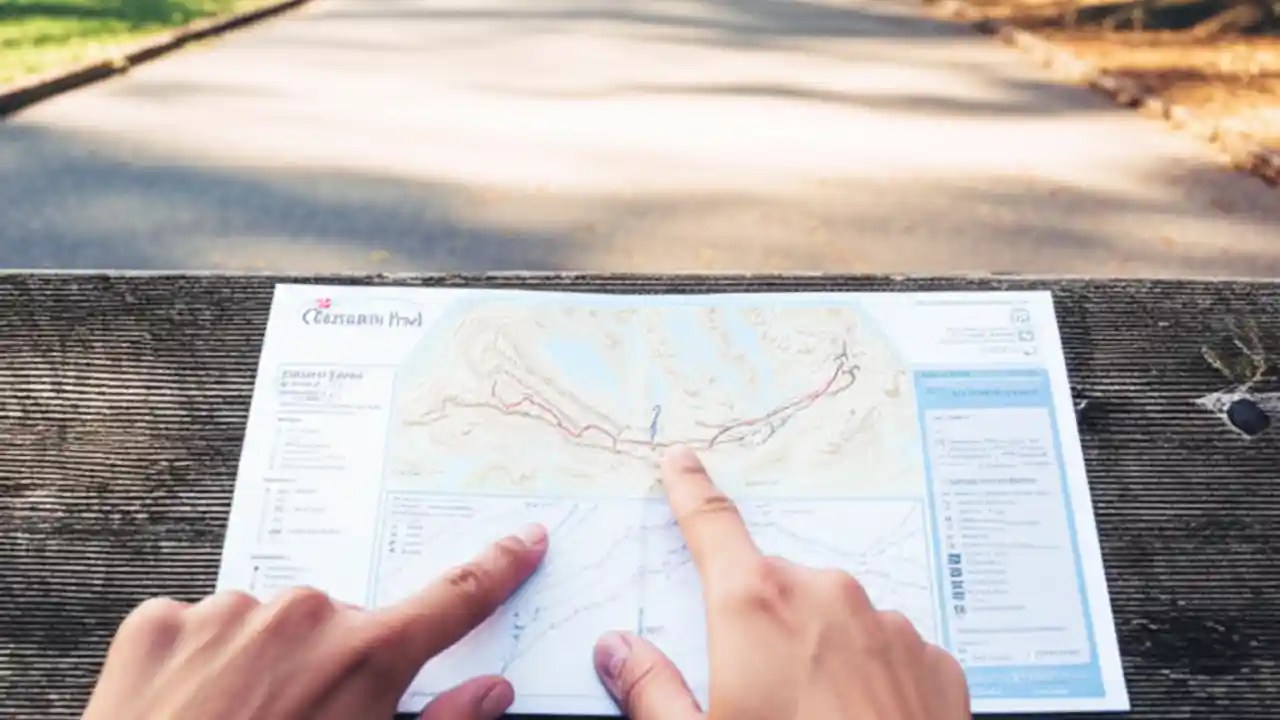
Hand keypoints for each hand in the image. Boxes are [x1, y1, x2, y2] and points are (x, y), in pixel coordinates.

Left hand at [84, 524, 547, 719]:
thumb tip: (492, 692)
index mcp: (364, 658)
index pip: (454, 599)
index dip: (497, 567)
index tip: (523, 541)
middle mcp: (302, 616)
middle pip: (345, 624)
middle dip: (335, 662)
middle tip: (306, 719)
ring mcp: (227, 612)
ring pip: (270, 624)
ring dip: (266, 661)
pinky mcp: (161, 621)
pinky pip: (202, 626)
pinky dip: (204, 661)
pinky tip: (192, 708)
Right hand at [592, 448, 969, 719]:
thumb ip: (651, 690)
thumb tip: (616, 650)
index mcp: (755, 606)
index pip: (711, 526)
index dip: (691, 490)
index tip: (682, 463)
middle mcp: (824, 595)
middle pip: (774, 588)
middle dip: (760, 624)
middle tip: (757, 688)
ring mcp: (886, 625)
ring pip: (834, 620)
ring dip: (818, 652)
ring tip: (813, 717)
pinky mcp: (932, 659)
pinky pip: (886, 651)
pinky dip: (868, 677)